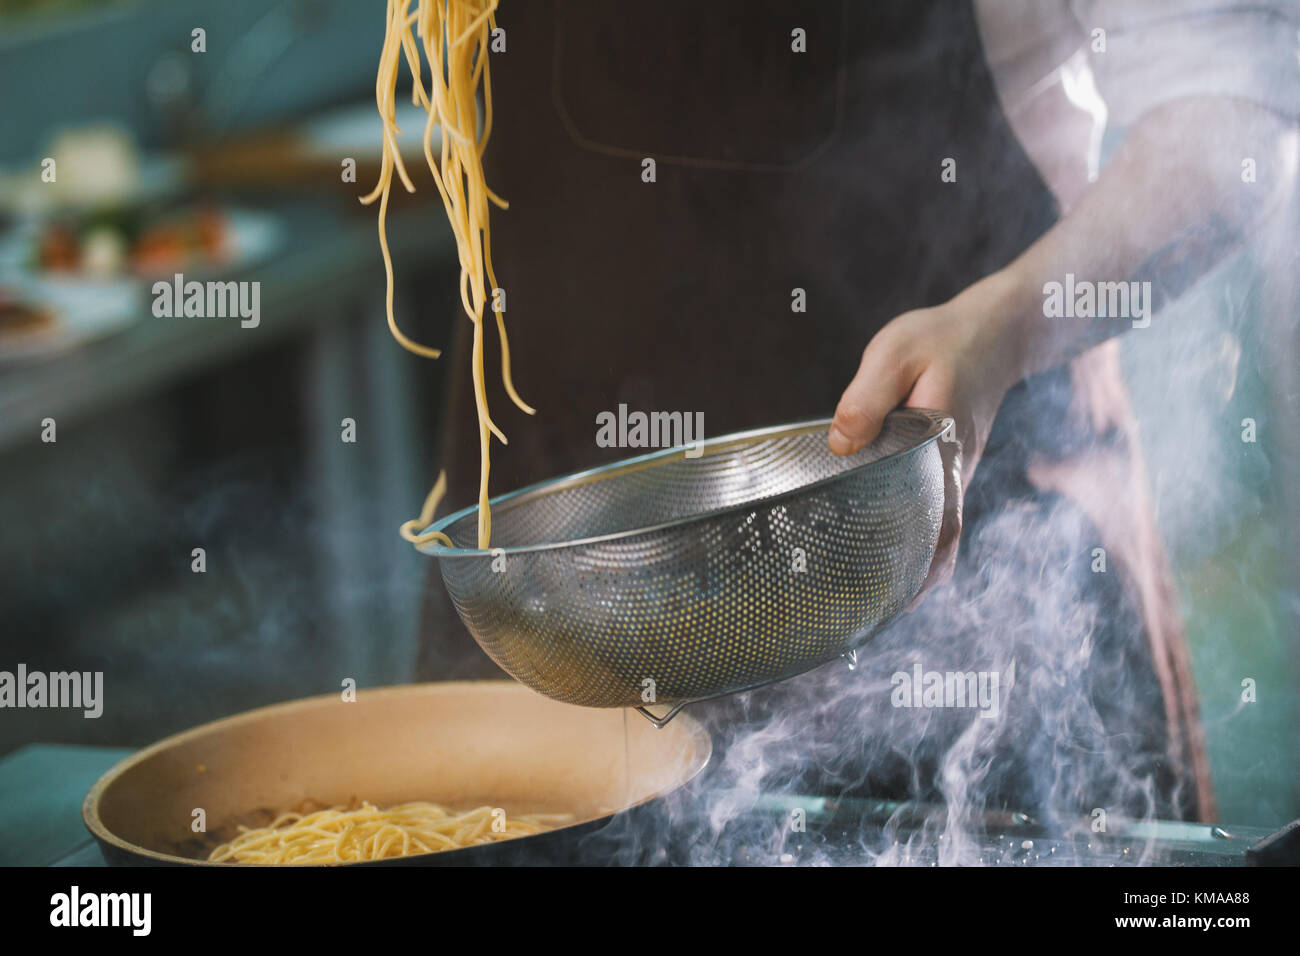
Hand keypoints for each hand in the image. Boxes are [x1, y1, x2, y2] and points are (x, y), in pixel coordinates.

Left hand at [828, 275, 1021, 590]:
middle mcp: (955, 469)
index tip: (900, 603)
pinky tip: (879, 547)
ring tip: (866, 596)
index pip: (942, 523)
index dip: (925, 569)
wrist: (995, 330)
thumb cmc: (942, 339)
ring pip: (938, 529)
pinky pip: (932, 510)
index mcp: (945, 447)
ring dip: (912, 564)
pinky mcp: (948, 464)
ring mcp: (955, 470)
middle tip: (868, 619)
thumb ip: (865, 398)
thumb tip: (839, 445)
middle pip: (942, 541)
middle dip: (913, 584)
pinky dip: (914, 536)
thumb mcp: (895, 353)